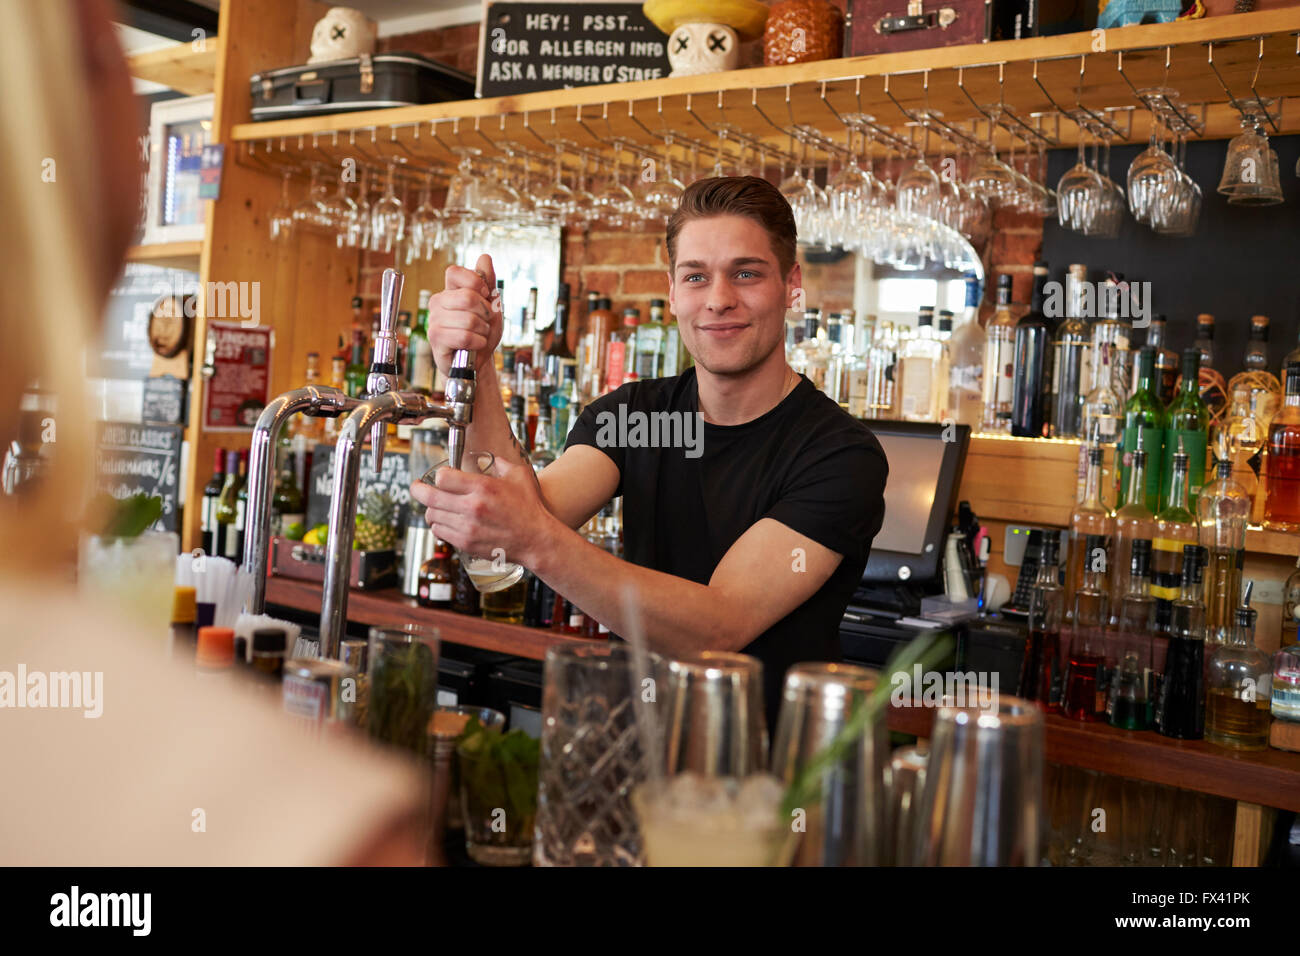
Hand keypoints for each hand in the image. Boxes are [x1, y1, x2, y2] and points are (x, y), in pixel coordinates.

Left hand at [409, 456, 551, 569]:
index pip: (442, 477)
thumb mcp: (518, 476)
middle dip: (419, 490)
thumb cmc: (529, 508)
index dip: (439, 475)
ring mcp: (467, 527)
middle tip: (417, 487)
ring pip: (431, 515)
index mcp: (483, 487)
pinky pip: (439, 532)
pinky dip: (438, 525)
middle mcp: (472, 507)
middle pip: (430, 497)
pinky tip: (445, 521)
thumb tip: (485, 457)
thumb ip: (499, 463)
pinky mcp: (466, 543)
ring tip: (435, 506)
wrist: (536, 539)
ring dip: (430, 509)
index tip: (441, 476)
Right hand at [427, 253, 502, 377]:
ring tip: (479, 335)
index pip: (455, 272)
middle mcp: (438, 301)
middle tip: (485, 322)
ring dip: (483, 331)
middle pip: (468, 297)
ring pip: (469, 320)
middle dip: (486, 313)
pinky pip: (464, 336)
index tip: (485, 296)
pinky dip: (478, 342)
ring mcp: (434, 319)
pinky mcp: (436, 338)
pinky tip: (476, 345)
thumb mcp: (492, 305)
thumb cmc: (482, 331)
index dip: (475, 282)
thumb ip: (489, 282)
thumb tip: (485, 257)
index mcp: (450, 290)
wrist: (478, 360)